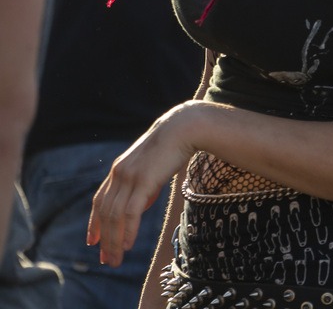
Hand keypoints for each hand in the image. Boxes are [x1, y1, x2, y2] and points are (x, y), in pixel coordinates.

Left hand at [88, 102, 200, 266]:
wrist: (183, 128)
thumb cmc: (172, 147)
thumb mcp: (151, 167)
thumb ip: (141, 186)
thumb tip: (138, 208)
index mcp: (118, 170)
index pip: (99, 201)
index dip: (94, 223)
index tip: (92, 242)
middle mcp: (119, 174)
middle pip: (106, 213)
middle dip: (105, 239)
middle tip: (106, 260)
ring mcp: (130, 177)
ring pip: (116, 216)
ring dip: (114, 241)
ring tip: (116, 259)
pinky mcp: (144, 181)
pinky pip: (131, 212)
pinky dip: (128, 230)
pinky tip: (128, 245)